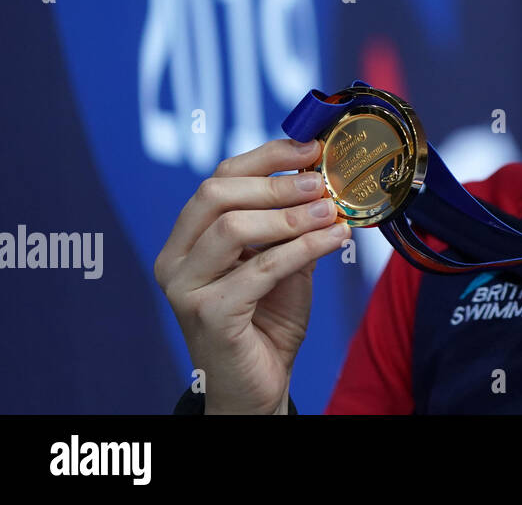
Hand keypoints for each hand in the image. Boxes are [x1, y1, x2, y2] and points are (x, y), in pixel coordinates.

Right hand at [154, 138, 350, 413]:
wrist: (259, 386)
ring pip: (234, 228)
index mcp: (188, 238)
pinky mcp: (209, 315)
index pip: (219, 178)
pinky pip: (260, 268)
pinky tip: (334, 240)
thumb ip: (293, 223)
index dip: (266, 157)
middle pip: (217, 194)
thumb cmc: (268, 320)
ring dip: (291, 216)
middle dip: (276, 183)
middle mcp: (175, 259)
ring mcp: (185, 288)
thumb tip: (326, 178)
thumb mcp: (283, 260)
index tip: (311, 148)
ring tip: (332, 212)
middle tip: (322, 182)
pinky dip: (303, 249)